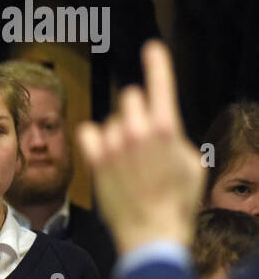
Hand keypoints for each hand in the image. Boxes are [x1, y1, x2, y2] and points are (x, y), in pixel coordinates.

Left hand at [75, 41, 202, 253]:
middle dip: (137, 111)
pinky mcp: (95, 159)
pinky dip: (95, 139)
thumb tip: (161, 128)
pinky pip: (87, 131)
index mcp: (167, 128)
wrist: (152, 230)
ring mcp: (113, 144)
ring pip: (111, 120)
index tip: (153, 48)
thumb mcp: (191, 164)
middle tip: (143, 137)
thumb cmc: (178, 200)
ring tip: (130, 161)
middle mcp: (137, 131)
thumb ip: (173, 137)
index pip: (160, 86)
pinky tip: (105, 152)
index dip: (158, 65)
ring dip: (118, 133)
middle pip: (130, 98)